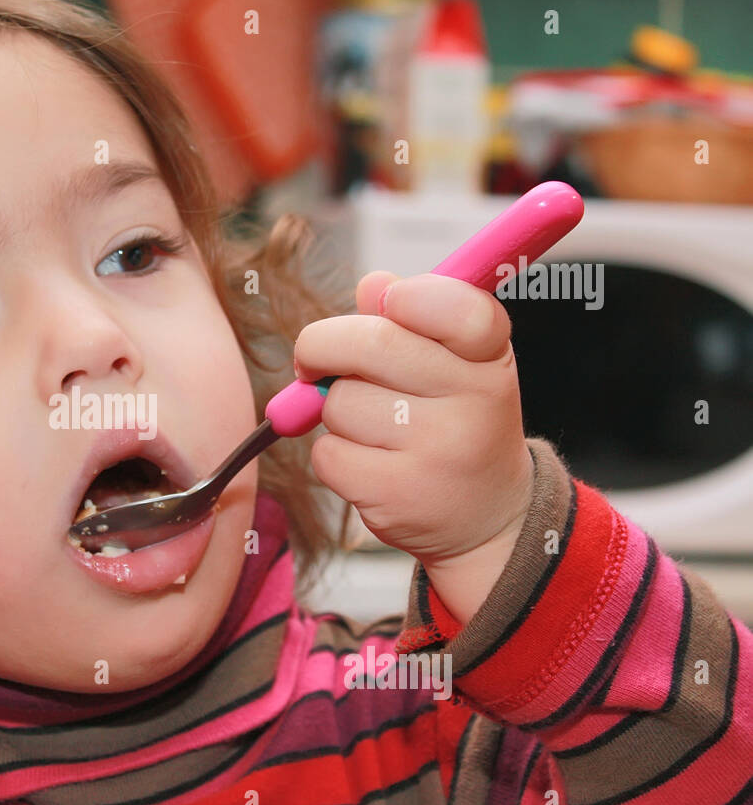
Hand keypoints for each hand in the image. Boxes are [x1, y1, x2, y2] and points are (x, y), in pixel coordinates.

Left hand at [294, 271, 534, 621]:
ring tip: (372, 427)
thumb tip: (373, 286)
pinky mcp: (397, 496)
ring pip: (339, 403)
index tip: (388, 304)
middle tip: (315, 359)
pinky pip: (328, 453)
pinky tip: (367, 463)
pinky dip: (332, 454)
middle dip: (322, 345)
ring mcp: (437, 453)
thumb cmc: (459, 424)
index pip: (462, 308)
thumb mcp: (458, 366)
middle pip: (371, 345)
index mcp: (490, 360)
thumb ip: (415, 321)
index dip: (413, 297)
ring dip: (334, 410)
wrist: (488, 518)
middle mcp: (475, 405)